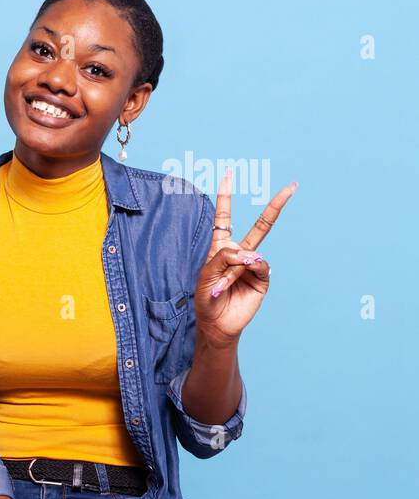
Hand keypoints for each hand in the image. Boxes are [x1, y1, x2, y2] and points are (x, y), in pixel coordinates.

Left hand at [194, 168, 296, 345]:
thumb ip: (223, 258)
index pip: (225, 218)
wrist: (217, 324)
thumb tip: (250, 253)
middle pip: (261, 225)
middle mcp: (240, 253)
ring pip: (253, 252)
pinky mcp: (263, 278)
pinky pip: (260, 266)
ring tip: (221, 286)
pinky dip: (246, 272)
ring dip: (234, 268)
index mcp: (222, 248)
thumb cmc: (206, 299)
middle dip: (276, 206)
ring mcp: (253, 265)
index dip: (226, 196)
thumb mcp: (205, 274)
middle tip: (292, 187)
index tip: (230, 174)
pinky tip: (236, 282)